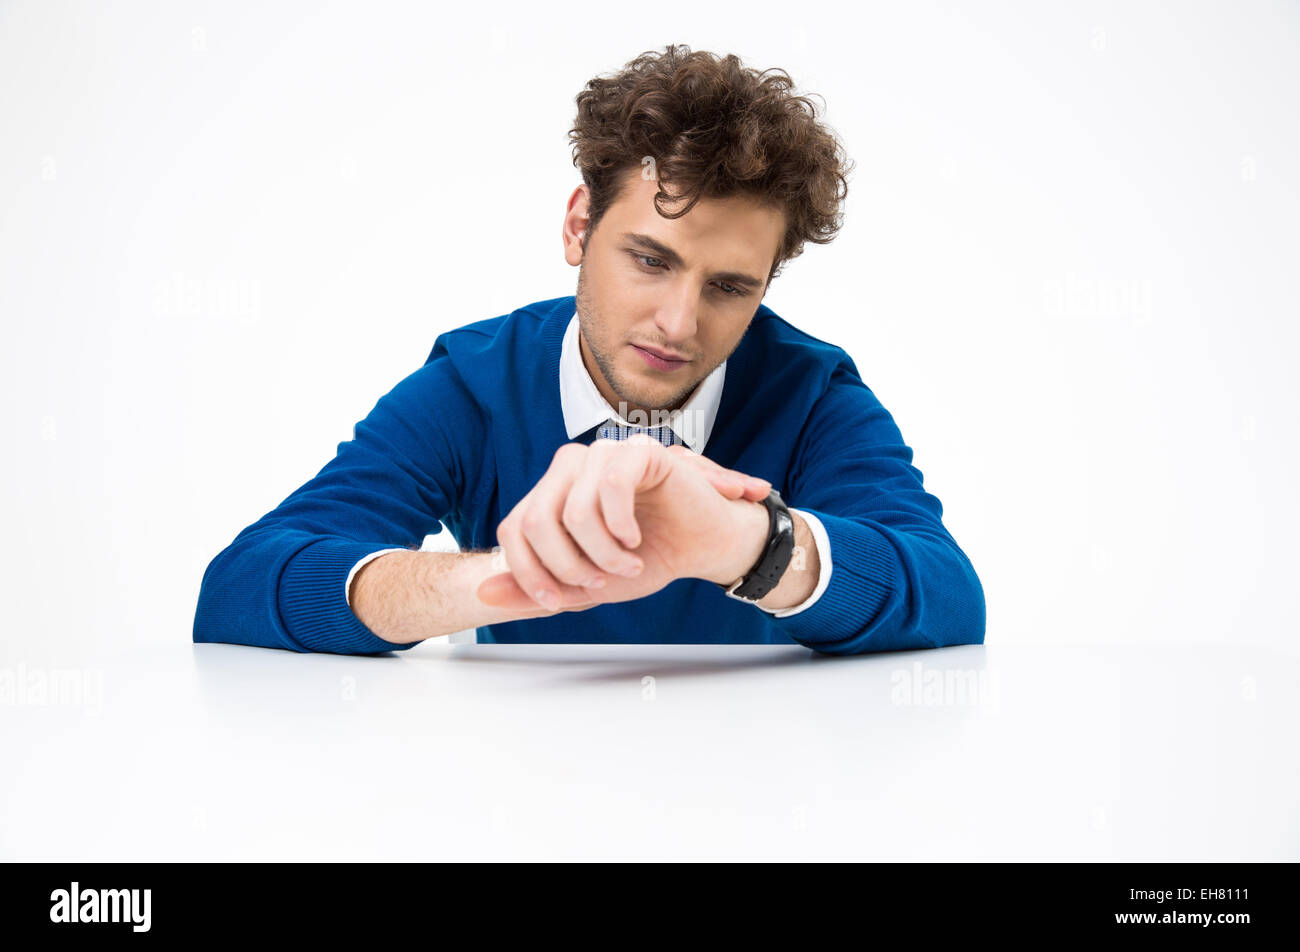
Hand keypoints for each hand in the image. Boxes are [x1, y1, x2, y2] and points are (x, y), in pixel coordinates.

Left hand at [477, 436, 771, 613]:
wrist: (704, 547)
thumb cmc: (650, 557)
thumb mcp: (585, 585)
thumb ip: (536, 591)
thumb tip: (483, 593)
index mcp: (552, 493)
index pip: (514, 529)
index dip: (530, 572)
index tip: (559, 601)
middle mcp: (570, 468)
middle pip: (537, 521)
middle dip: (567, 567)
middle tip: (601, 582)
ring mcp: (603, 454)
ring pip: (574, 510)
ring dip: (602, 552)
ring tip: (627, 563)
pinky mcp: (639, 451)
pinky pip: (610, 486)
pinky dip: (621, 525)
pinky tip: (635, 537)